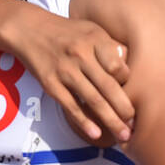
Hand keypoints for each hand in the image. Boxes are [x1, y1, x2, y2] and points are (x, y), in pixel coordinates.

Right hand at [1, 5, 133, 143]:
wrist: (29, 29)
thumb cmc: (66, 32)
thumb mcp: (91, 30)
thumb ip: (110, 48)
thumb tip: (130, 72)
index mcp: (95, 39)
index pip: (118, 67)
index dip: (127, 82)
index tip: (131, 93)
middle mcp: (81, 54)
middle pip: (109, 86)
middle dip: (125, 110)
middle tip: (136, 126)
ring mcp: (65, 70)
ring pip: (93, 99)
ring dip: (110, 120)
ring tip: (123, 135)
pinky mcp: (51, 84)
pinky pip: (71, 106)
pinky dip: (84, 122)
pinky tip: (96, 134)